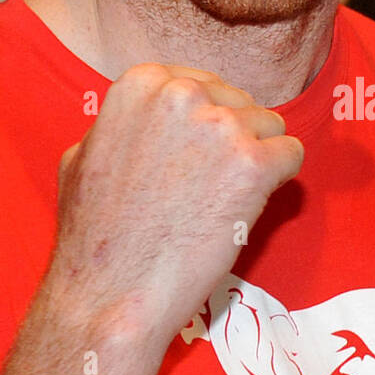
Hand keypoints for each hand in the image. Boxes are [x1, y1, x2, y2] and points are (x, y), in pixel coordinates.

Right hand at [50, 63, 302, 348]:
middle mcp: (182, 93)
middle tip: (210, 184)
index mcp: (141, 83)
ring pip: (268, 124)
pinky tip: (250, 205)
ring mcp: (220, 126)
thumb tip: (140, 118)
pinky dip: (279, 179)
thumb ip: (122, 124)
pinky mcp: (253, 164)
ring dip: (255, 158)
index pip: (200, 82)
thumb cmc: (92, 233)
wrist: (110, 292)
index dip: (203, 120)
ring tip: (224, 200)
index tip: (198, 153)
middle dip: (231, 137)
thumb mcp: (83, 154)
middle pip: (237, 100)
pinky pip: (291, 153)